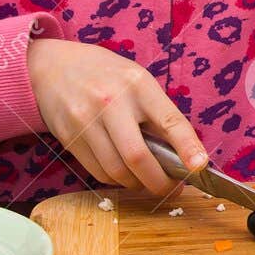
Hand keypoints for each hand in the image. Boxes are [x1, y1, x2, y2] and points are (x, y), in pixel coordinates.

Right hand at [27, 38, 208, 195]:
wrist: (54, 66)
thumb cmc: (106, 74)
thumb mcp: (138, 81)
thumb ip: (158, 112)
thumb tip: (185, 153)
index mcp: (138, 85)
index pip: (169, 120)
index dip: (187, 147)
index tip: (199, 167)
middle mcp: (111, 102)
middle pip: (138, 156)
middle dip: (159, 182)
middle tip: (171, 189)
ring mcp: (86, 121)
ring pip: (117, 170)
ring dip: (137, 184)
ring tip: (147, 181)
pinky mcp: (69, 138)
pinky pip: (98, 172)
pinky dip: (116, 180)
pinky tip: (124, 173)